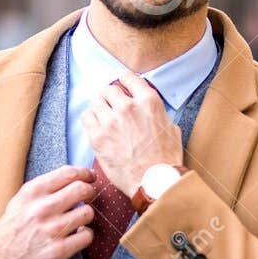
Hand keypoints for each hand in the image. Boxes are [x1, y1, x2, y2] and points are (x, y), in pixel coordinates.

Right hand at [0, 165, 96, 258]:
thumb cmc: (12, 228)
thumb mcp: (21, 200)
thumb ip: (45, 188)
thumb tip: (75, 177)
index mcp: (33, 192)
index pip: (69, 173)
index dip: (85, 173)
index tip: (90, 177)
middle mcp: (42, 208)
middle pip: (82, 189)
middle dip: (90, 192)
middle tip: (89, 197)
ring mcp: (51, 230)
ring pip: (88, 212)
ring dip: (86, 216)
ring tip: (77, 220)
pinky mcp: (59, 250)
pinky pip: (87, 236)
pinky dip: (85, 235)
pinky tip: (76, 236)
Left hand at [82, 73, 182, 197]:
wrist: (154, 181)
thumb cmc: (165, 158)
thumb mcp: (171, 127)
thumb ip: (156, 113)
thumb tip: (148, 108)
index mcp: (148, 101)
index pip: (128, 77)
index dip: (124, 82)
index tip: (122, 88)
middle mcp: (128, 107)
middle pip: (109, 89)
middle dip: (110, 97)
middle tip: (111, 106)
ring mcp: (111, 121)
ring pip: (96, 102)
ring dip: (100, 108)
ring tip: (104, 118)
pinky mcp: (98, 137)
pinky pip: (87, 117)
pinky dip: (91, 119)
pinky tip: (97, 126)